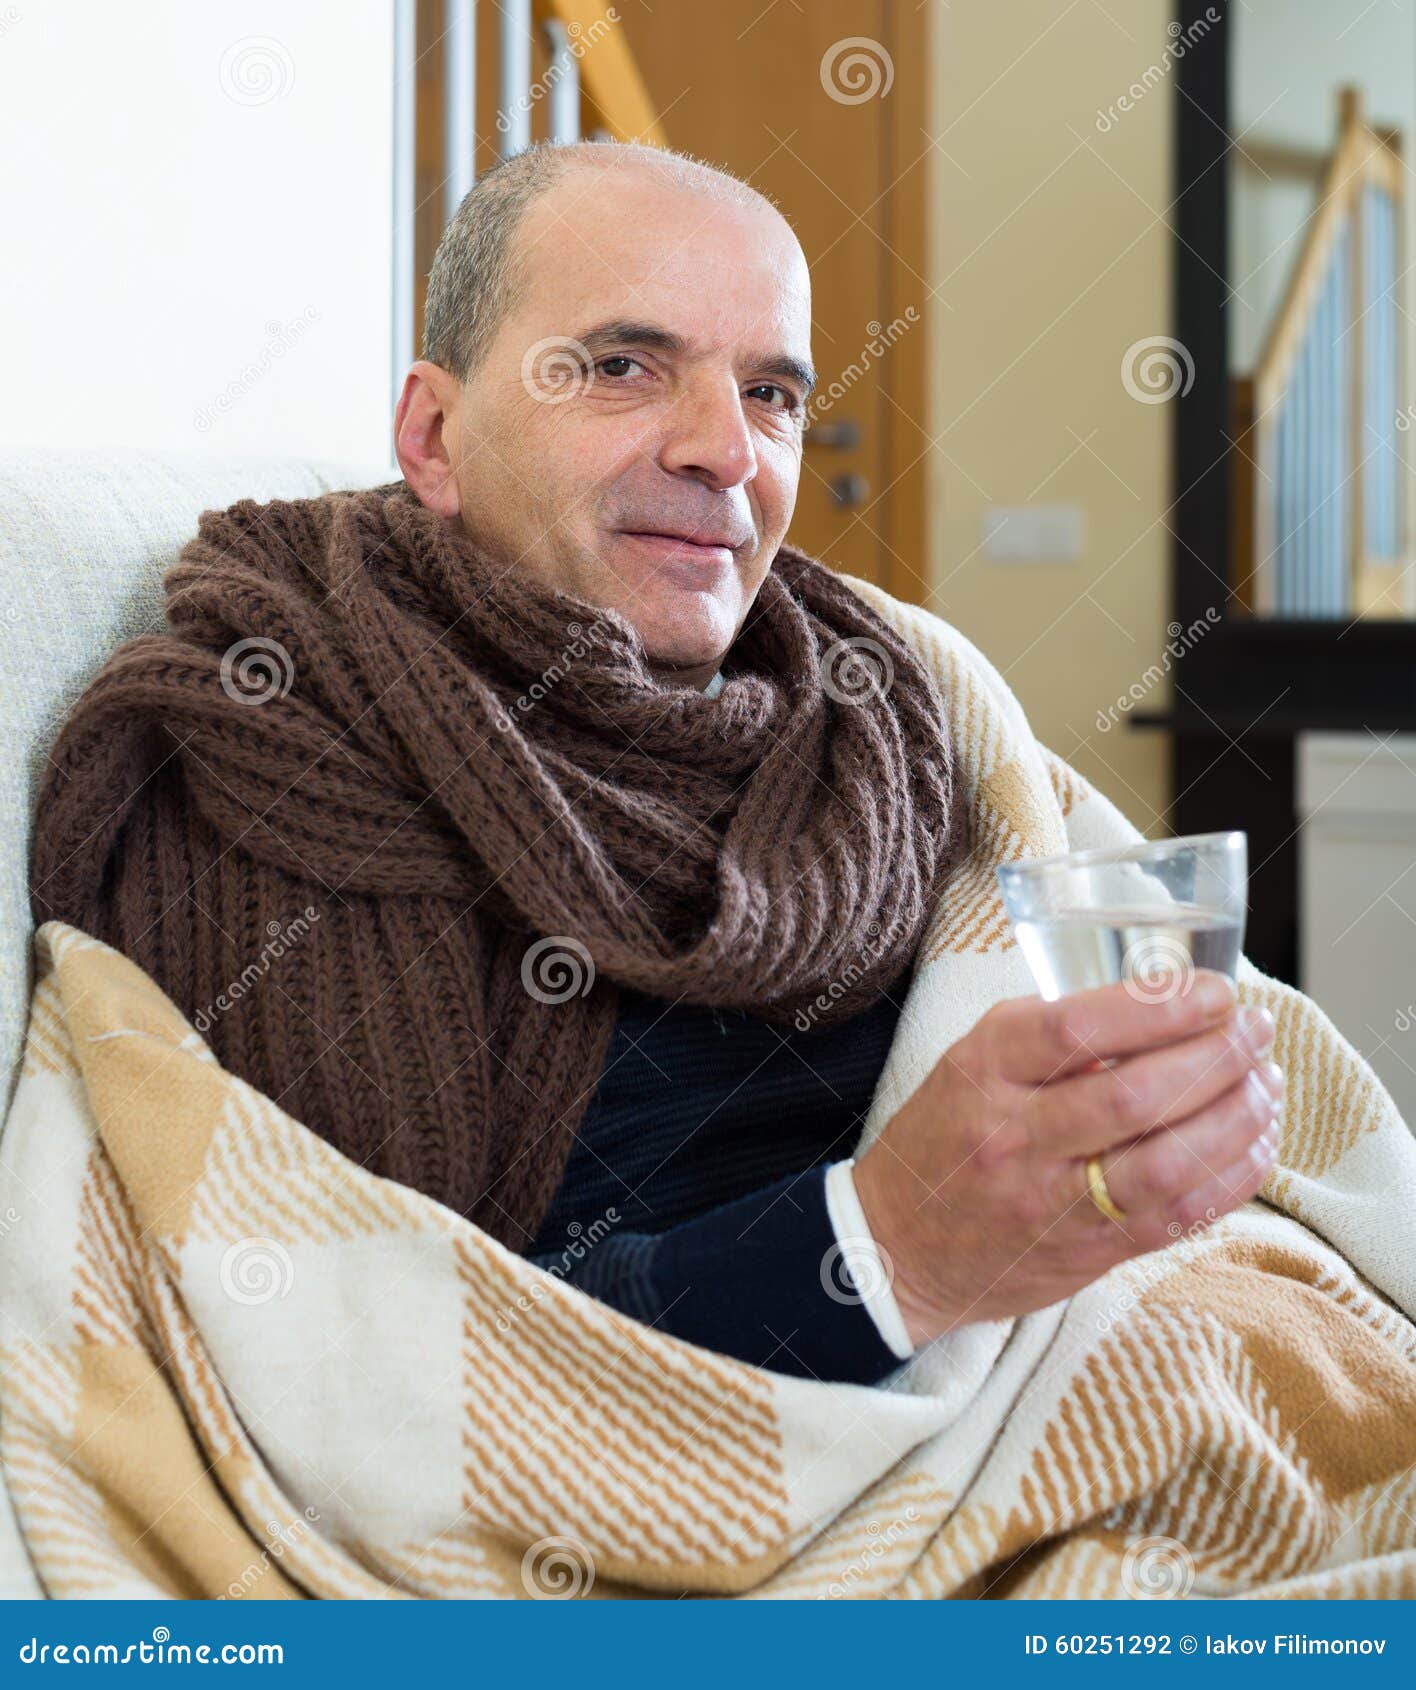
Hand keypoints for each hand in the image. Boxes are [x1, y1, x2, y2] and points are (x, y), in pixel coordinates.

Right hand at [851, 968, 1280, 1347]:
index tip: (1215, 991)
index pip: (1078, 1029)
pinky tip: (1254, 1143)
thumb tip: (1154, 1007)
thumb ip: (1048, 1036)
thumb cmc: (941, 1141)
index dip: (1160, 1007)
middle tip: (1256, 1029)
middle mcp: (1016, 1138)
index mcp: (982, 1072)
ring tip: (1266, 1082)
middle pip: (1136, 1095)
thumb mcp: (970, 1063)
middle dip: (1216, 1056)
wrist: (894, 1248)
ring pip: (1166, 1161)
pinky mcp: (1086, 1254)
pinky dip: (1229, 1177)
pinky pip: (1176, 1217)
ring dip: (1235, 1117)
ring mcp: (1052, 1203)